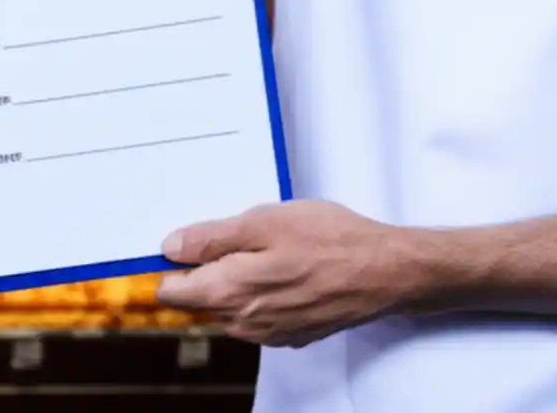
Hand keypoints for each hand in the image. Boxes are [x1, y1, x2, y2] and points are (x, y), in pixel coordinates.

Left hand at [156, 201, 428, 347]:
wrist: (387, 271)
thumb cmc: (330, 240)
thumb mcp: (263, 221)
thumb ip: (211, 239)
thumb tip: (169, 248)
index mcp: (228, 293)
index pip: (169, 293)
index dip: (170, 267)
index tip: (180, 245)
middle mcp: (243, 322)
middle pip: (199, 299)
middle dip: (207, 270)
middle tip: (239, 236)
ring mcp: (268, 333)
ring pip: (229, 306)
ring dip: (237, 280)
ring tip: (270, 249)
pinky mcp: (290, 334)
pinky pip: (258, 313)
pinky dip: (263, 292)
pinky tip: (287, 268)